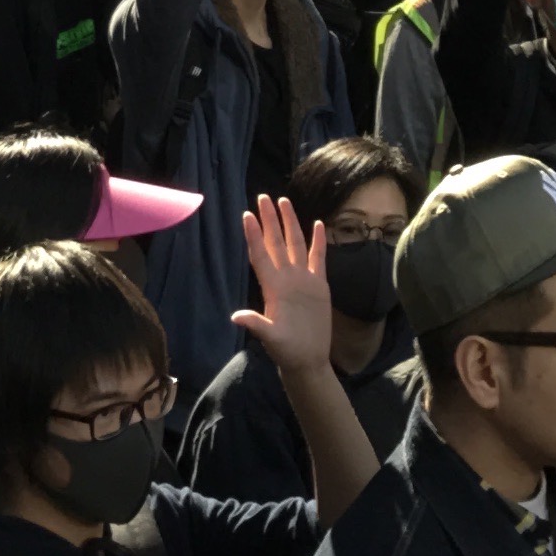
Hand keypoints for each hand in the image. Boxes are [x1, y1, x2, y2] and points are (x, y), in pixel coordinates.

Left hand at [234, 194, 335, 376]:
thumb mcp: (271, 338)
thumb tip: (236, 317)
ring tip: (284, 202)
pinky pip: (319, 258)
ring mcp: (303, 280)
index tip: (247, 216)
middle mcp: (286, 278)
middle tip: (263, 197)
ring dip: (290, 224)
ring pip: (295, 244)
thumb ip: (257, 325)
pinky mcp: (319, 285)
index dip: (254, 236)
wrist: (307, 359)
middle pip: (276, 242)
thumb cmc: (287, 350)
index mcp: (273, 287)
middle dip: (270, 220)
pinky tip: (318, 224)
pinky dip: (318, 241)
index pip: (261, 255)